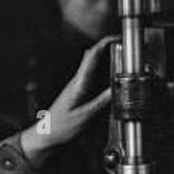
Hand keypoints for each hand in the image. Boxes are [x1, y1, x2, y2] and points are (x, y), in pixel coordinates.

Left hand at [20, 34, 116, 162]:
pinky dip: (104, 73)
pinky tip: (113, 78)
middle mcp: (78, 81)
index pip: (92, 56)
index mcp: (79, 83)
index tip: (119, 38)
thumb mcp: (84, 117)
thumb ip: (101, 102)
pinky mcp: (79, 93)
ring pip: (93, 65)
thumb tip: (117, 89)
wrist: (47, 135)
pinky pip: (93, 77)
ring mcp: (78, 86)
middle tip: (126, 47)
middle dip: (109, 47)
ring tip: (124, 59)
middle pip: (93, 56)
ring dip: (107, 58)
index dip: (106, 43)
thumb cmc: (61, 127)